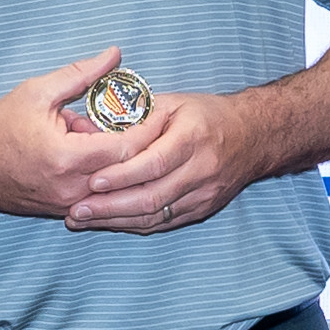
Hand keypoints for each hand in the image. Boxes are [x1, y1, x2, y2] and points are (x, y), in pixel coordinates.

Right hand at [0, 50, 151, 219]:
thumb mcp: (38, 92)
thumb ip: (81, 74)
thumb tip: (115, 54)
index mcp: (67, 158)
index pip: (128, 147)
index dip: (147, 128)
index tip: (160, 110)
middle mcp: (72, 189)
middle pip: (129, 170)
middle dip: (143, 145)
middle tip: (154, 122)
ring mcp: (70, 205)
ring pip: (118, 187)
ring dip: (127, 163)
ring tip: (125, 136)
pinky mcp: (66, 212)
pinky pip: (102, 196)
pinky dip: (111, 176)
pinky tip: (106, 154)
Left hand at [71, 88, 271, 233]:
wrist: (253, 136)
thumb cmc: (206, 115)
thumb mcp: (172, 104)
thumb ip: (135, 119)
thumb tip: (92, 129)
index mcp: (193, 138)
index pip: (155, 163)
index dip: (123, 175)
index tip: (93, 181)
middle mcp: (201, 169)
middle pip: (152, 196)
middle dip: (110, 207)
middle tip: (76, 210)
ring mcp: (204, 194)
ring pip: (156, 215)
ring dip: (116, 221)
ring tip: (83, 220)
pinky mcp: (203, 209)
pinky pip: (164, 222)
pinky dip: (134, 225)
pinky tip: (109, 223)